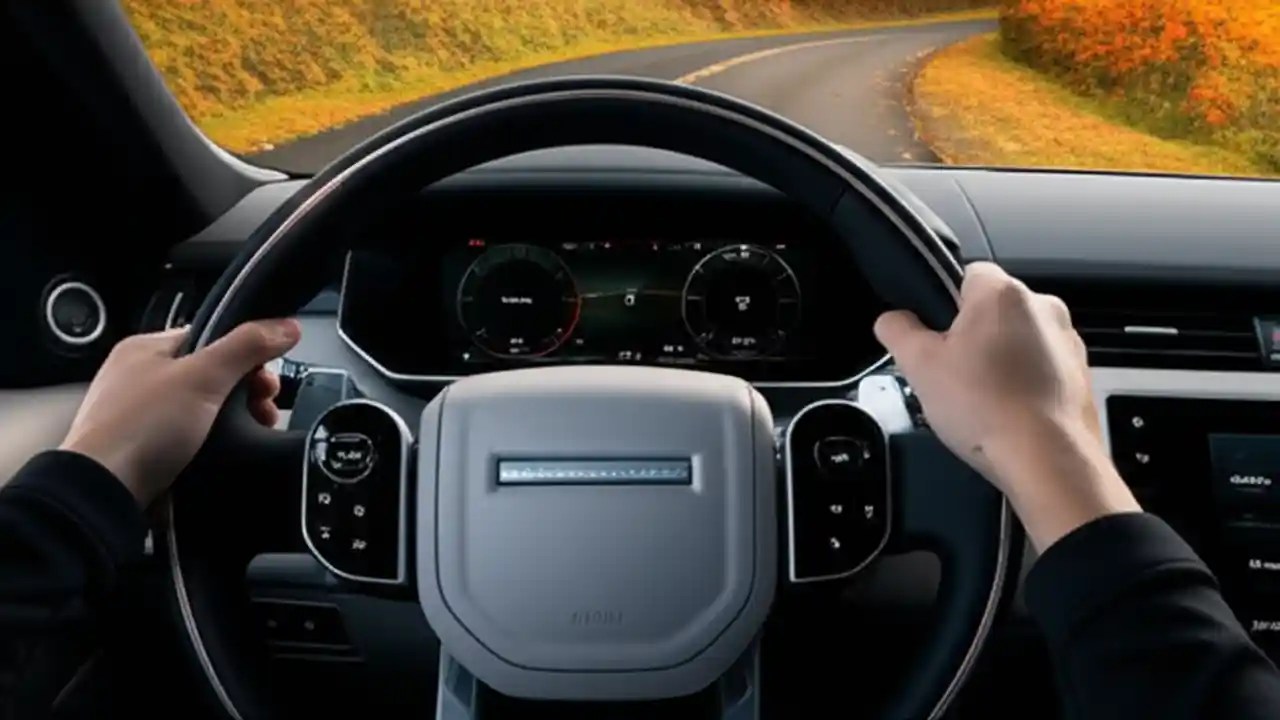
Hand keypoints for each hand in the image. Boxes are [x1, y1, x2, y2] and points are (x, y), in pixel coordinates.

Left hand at [60, 319, 301, 505]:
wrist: (105, 492)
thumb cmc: (142, 427)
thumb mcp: (204, 376)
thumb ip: (247, 346)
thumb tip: (286, 326)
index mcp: (145, 349)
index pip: (210, 338)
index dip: (246, 354)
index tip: (268, 377)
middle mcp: (139, 380)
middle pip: (211, 375)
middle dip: (246, 392)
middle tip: (264, 407)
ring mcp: (141, 417)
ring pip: (204, 410)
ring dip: (235, 421)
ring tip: (255, 432)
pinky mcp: (147, 451)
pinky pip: (191, 440)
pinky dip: (213, 445)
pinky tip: (226, 454)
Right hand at [873, 262, 1137, 551]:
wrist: (1047, 460)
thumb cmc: (988, 410)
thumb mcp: (919, 367)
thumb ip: (897, 331)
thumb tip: (891, 320)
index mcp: (1001, 293)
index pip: (965, 273)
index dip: (943, 305)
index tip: (934, 338)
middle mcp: (1042, 307)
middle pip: (992, 311)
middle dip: (971, 337)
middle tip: (952, 374)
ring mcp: (1067, 341)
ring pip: (1018, 340)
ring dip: (1000, 361)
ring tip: (981, 400)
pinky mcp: (1079, 374)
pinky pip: (1042, 368)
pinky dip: (1024, 384)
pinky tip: (1007, 412)